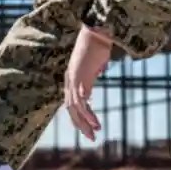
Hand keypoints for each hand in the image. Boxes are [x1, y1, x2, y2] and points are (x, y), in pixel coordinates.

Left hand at [64, 25, 113, 141]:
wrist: (97, 31)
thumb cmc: (98, 42)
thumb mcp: (97, 59)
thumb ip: (95, 67)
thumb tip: (100, 70)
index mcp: (72, 77)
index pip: (71, 102)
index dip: (79, 116)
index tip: (90, 126)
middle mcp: (69, 80)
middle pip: (71, 109)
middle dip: (80, 125)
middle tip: (91, 138)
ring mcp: (73, 80)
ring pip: (75, 109)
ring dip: (85, 123)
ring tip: (94, 134)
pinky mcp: (79, 79)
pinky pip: (82, 102)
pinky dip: (88, 115)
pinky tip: (96, 123)